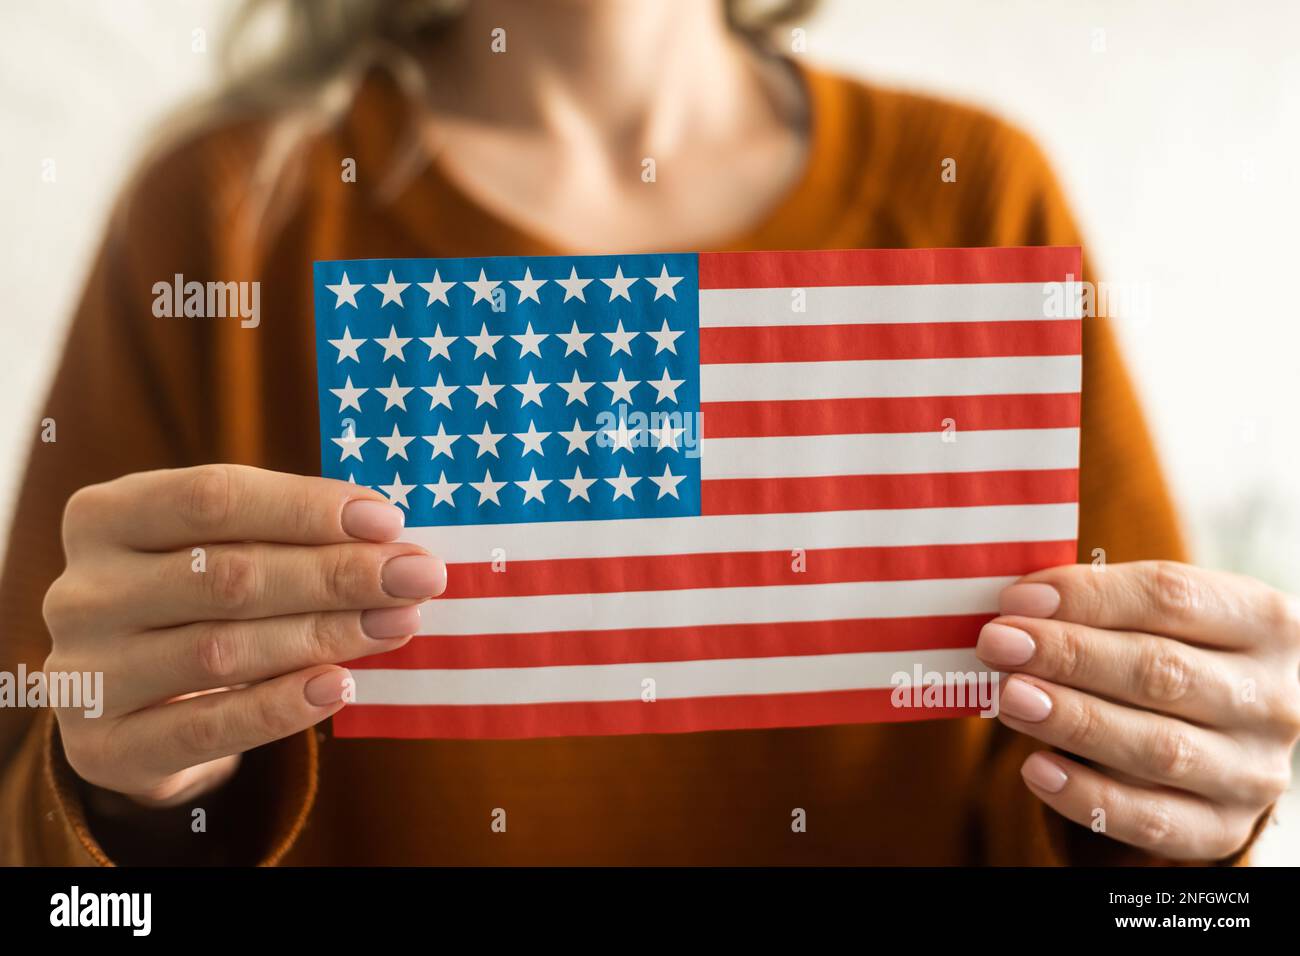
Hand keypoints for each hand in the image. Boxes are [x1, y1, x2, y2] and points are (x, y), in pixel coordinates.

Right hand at [42, 464, 444, 806]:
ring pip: (223, 650)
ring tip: (398, 623)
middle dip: (336, 574)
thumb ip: (285, 536)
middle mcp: (82, 591)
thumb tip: (387, 536)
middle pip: (227, 575)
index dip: (305, 507)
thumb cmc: (191, 602)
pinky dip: (281, 706)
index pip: (212, 497)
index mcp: (106, 516)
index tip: (387, 520)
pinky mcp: (105, 746)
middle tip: (417, 575)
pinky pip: (207, 726)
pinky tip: (340, 684)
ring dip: (325, 635)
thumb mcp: (217, 549)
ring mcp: (85, 672)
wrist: (125, 706)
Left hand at [976, 560, 1299, 859]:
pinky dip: (1090, 796)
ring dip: (1074, 721)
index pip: (1171, 596)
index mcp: (1262, 620)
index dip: (1088, 597)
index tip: (1015, 600)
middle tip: (997, 645)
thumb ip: (1099, 606)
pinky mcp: (1224, 826)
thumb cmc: (1171, 649)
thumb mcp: (1156, 615)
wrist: (1222, 731)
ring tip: (1009, 699)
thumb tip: (1016, 609)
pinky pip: (1154, 821)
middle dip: (1069, 656)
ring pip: (1158, 748)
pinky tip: (1036, 769)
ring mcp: (1254, 768)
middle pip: (1161, 671)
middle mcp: (1270, 696)